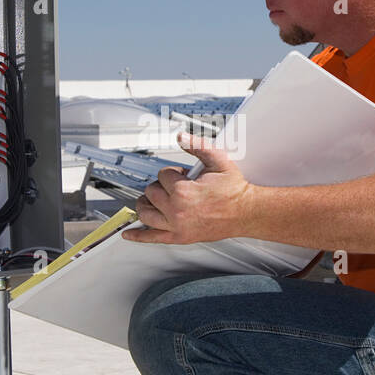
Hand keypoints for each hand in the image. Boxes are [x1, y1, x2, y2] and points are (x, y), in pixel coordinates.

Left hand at [121, 132, 252, 244]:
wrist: (246, 212)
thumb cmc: (234, 190)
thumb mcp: (218, 161)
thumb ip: (197, 146)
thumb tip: (181, 137)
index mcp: (184, 191)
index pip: (162, 175)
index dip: (172, 173)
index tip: (183, 176)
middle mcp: (176, 210)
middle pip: (151, 193)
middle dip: (160, 186)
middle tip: (173, 186)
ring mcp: (176, 226)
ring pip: (146, 213)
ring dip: (146, 205)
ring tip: (152, 200)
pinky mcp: (179, 237)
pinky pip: (152, 238)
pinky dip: (138, 236)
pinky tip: (129, 233)